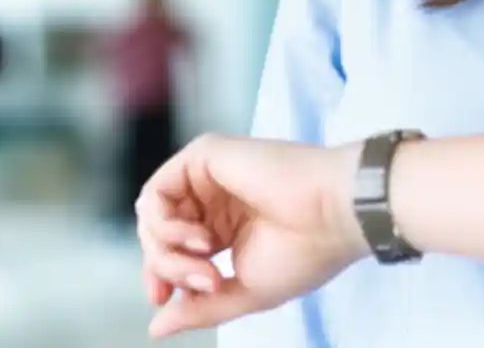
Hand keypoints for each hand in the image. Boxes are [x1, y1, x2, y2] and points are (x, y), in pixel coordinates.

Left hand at [135, 134, 367, 337]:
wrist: (332, 214)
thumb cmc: (304, 252)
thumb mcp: (244, 292)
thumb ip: (200, 308)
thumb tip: (155, 328)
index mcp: (225, 226)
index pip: (171, 249)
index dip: (161, 275)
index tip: (161, 300)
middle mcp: (212, 199)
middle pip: (157, 236)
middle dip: (170, 268)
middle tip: (208, 283)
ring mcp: (206, 176)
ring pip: (151, 217)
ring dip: (169, 252)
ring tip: (208, 265)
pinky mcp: (203, 155)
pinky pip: (155, 194)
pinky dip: (165, 225)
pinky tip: (200, 239)